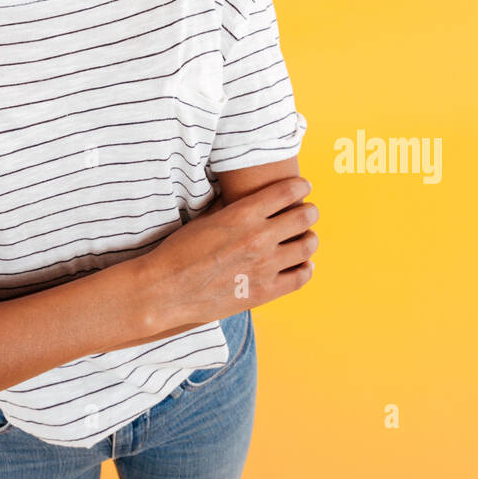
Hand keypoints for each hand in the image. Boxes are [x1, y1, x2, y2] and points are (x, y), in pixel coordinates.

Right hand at [142, 176, 317, 334]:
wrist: (167, 289)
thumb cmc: (181, 251)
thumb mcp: (205, 218)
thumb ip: (229, 206)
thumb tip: (241, 194)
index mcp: (243, 214)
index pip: (288, 192)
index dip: (301, 187)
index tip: (303, 187)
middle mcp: (258, 237)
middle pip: (304, 217)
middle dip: (310, 211)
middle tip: (309, 211)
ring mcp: (264, 266)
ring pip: (307, 247)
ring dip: (310, 238)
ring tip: (307, 237)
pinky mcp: (264, 292)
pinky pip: (300, 278)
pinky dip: (306, 268)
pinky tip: (303, 265)